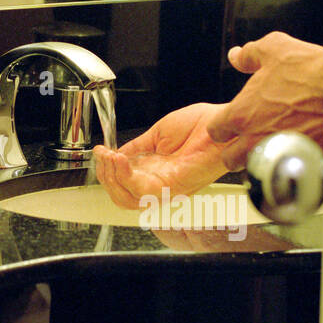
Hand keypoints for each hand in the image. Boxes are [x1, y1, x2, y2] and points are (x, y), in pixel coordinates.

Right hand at [93, 102, 231, 207]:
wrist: (222, 123)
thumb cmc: (202, 126)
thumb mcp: (158, 133)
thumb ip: (137, 147)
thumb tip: (115, 152)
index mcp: (155, 171)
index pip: (123, 182)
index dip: (107, 169)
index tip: (99, 152)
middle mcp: (160, 183)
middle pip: (121, 196)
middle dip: (105, 177)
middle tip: (103, 157)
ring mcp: (166, 187)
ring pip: (128, 199)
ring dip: (112, 178)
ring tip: (109, 158)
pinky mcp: (174, 186)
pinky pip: (142, 191)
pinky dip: (125, 176)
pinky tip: (119, 159)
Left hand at [205, 31, 322, 163]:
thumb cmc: (311, 72)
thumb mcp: (274, 49)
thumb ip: (249, 55)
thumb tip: (237, 56)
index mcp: (242, 114)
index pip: (215, 131)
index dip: (221, 126)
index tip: (230, 122)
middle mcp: (255, 137)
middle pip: (230, 159)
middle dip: (235, 150)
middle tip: (246, 139)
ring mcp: (278, 151)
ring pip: (255, 168)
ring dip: (257, 160)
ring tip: (268, 146)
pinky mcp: (299, 159)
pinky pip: (285, 167)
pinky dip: (286, 161)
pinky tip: (293, 148)